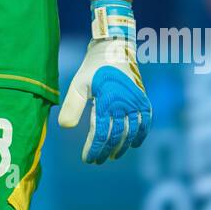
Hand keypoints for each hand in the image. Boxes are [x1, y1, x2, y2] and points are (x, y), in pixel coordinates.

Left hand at [58, 0, 151, 163]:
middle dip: (105, 151)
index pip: (101, 132)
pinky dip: (140, 135)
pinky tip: (133, 144)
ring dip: (122, 146)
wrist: (114, 48)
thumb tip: (65, 127)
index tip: (87, 159)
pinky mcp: (143, 99)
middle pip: (116, 136)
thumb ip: (72, 106)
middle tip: (96, 160)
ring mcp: (136, 101)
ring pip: (131, 132)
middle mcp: (125, 102)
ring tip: (112, 156)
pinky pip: (145, 122)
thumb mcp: (78, 84)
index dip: (94, 148)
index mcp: (108, 99)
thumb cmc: (92, 68)